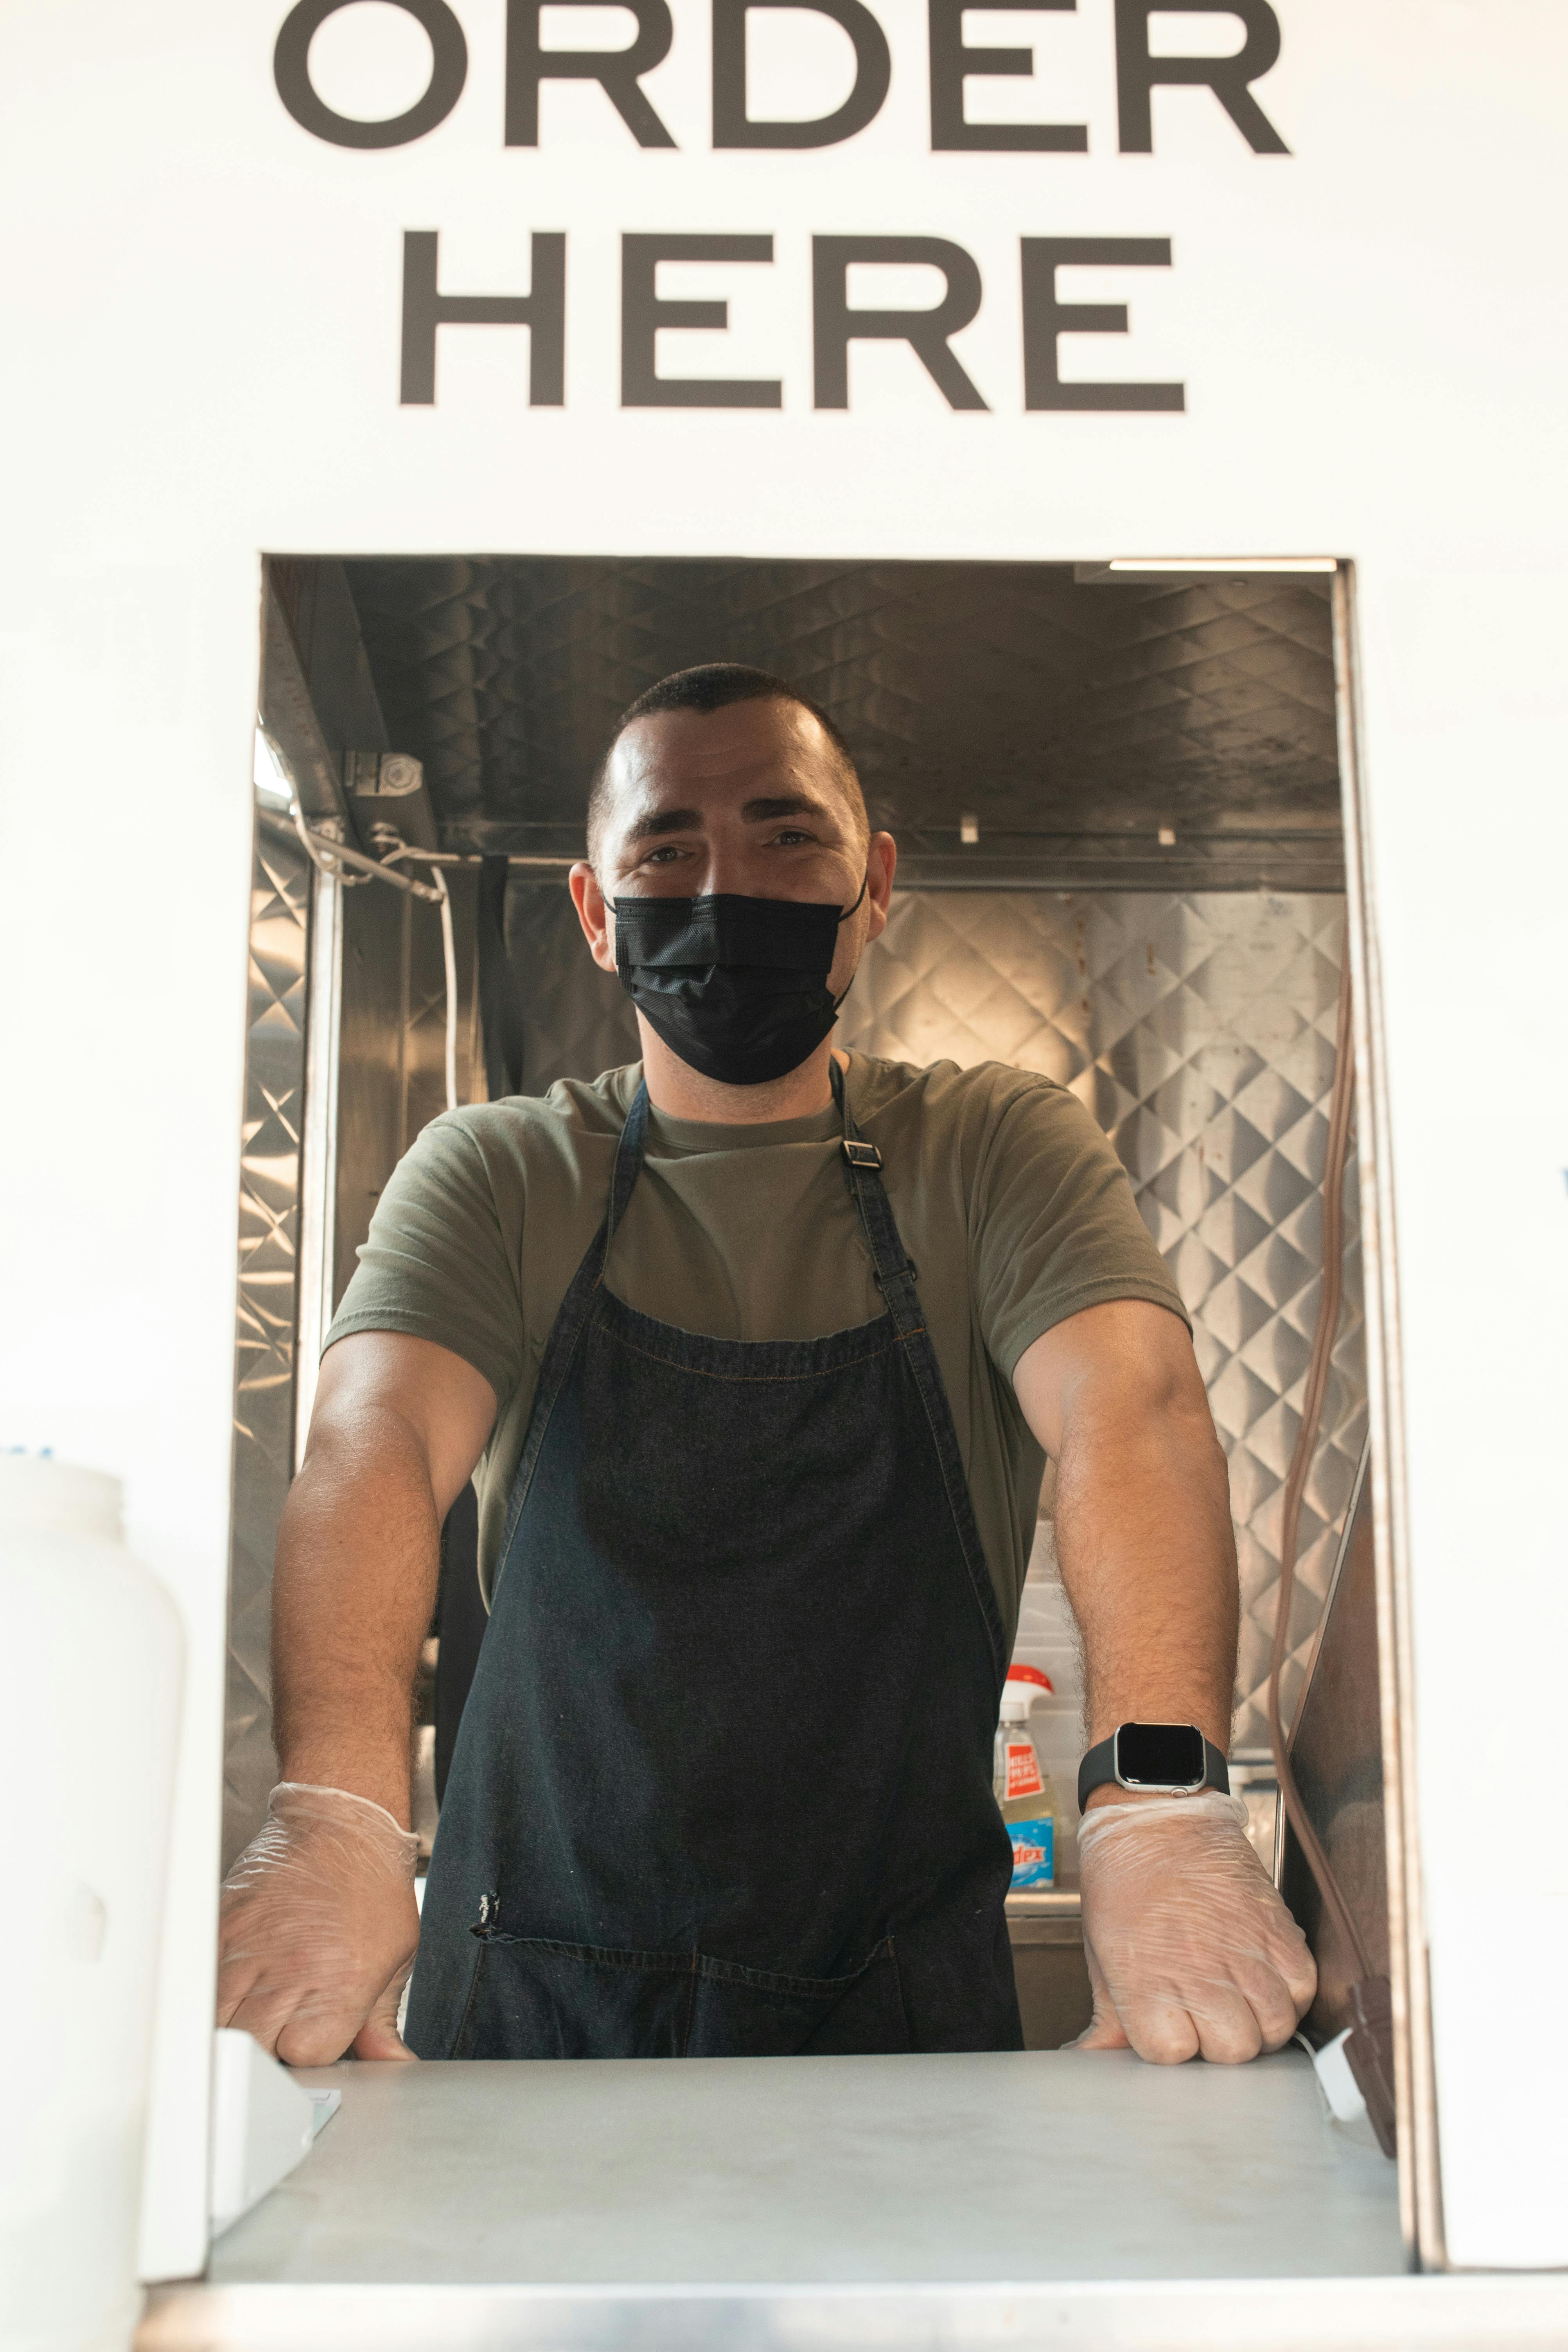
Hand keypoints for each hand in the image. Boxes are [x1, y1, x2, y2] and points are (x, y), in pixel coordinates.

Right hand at [217, 1783, 420, 2065]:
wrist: (342, 1824)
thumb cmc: (373, 1886)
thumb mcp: (396, 1955)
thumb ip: (382, 2021)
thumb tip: (391, 2063)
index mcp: (340, 1985)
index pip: (306, 2056)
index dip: (311, 2052)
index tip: (317, 2035)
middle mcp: (292, 1972)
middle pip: (257, 2048)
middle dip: (269, 2048)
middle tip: (284, 2027)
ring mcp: (252, 1952)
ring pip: (221, 2024)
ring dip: (236, 2028)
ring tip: (257, 2013)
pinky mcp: (224, 1932)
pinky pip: (202, 1986)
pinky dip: (213, 1999)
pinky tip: (235, 1990)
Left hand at [1075, 1792, 1315, 2063]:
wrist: (1156, 1815)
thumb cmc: (1122, 1878)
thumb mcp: (1102, 1951)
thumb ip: (1110, 2016)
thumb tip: (1095, 2057)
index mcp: (1146, 1981)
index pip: (1175, 2055)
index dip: (1173, 2043)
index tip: (1169, 2022)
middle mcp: (1198, 1971)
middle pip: (1234, 2051)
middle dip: (1221, 2041)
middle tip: (1207, 2012)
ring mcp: (1243, 1949)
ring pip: (1275, 2027)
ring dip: (1259, 2022)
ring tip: (1238, 1997)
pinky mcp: (1276, 1928)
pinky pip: (1301, 1988)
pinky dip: (1288, 1993)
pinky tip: (1264, 1977)